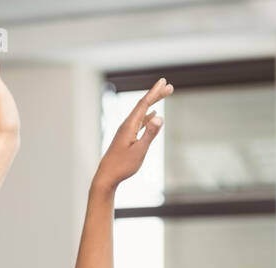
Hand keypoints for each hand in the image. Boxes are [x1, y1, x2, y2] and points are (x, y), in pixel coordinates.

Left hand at [92, 77, 172, 194]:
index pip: (144, 104)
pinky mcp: (127, 137)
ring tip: (162, 96)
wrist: (107, 176)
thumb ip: (150, 134)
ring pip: (142, 112)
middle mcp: (127, 125)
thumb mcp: (139, 151)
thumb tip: (160, 117)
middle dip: (156, 95)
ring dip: (153, 103)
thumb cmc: (122, 166)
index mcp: (129, 125)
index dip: (155, 92)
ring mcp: (126, 131)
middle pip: (143, 105)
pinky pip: (140, 122)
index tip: (164, 83)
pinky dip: (148, 116)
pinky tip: (152, 115)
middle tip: (169, 86)